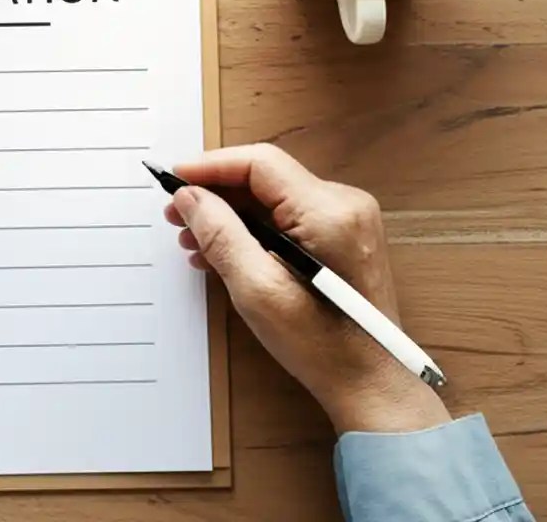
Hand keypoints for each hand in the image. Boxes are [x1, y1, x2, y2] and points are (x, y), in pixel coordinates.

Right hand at [164, 144, 449, 433]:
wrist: (372, 382)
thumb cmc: (323, 345)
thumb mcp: (257, 290)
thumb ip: (221, 235)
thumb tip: (191, 198)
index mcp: (328, 213)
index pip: (260, 164)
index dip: (211, 166)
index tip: (174, 178)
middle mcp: (344, 206)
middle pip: (264, 179)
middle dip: (215, 193)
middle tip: (176, 215)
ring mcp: (346, 221)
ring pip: (272, 199)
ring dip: (229, 214)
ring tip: (193, 240)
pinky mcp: (342, 238)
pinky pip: (286, 218)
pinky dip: (252, 229)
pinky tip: (223, 250)